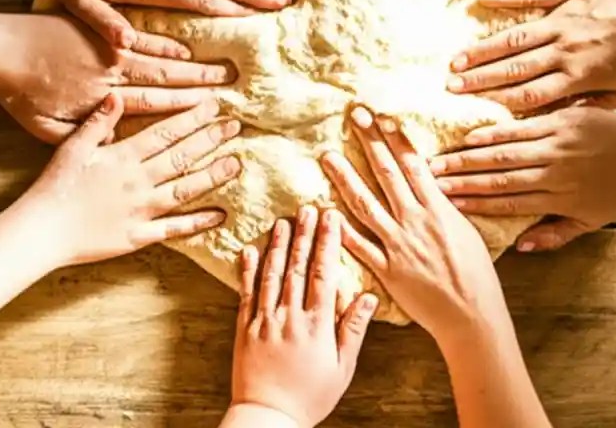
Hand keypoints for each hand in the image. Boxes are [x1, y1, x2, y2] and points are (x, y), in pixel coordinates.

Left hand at [0, 13, 233, 142]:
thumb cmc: (19, 95)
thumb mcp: (47, 128)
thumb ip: (84, 137)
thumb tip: (115, 144)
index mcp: (101, 103)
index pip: (152, 108)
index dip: (183, 113)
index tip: (210, 115)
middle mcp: (112, 77)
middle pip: (165, 84)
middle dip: (201, 88)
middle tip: (231, 90)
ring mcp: (108, 52)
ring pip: (159, 62)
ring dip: (192, 68)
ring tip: (220, 70)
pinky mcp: (100, 30)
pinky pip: (140, 38)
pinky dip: (165, 45)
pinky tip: (186, 50)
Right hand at [14, 94, 239, 265]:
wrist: (41, 231)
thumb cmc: (54, 186)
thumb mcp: (73, 147)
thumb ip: (98, 121)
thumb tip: (118, 95)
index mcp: (123, 157)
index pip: (166, 132)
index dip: (192, 117)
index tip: (214, 105)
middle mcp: (138, 181)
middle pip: (182, 156)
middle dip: (210, 139)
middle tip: (235, 127)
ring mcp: (141, 210)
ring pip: (186, 190)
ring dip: (213, 175)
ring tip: (236, 163)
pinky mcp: (139, 236)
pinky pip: (174, 229)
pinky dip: (198, 222)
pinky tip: (220, 214)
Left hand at [228, 207, 377, 427]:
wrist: (269, 417)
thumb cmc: (311, 396)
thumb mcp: (342, 367)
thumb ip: (353, 329)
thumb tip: (370, 296)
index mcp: (317, 325)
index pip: (323, 274)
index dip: (327, 243)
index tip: (331, 218)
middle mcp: (289, 317)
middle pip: (297, 268)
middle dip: (304, 235)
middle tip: (308, 208)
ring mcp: (264, 321)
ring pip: (272, 275)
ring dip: (278, 246)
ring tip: (283, 220)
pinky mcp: (244, 329)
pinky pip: (246, 294)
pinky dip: (248, 271)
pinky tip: (249, 250)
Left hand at [320, 106, 508, 340]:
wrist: (472, 315)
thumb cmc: (476, 273)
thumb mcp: (466, 230)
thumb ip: (444, 205)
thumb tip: (432, 182)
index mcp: (438, 209)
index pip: (413, 164)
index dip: (395, 138)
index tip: (381, 116)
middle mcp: (416, 221)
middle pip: (387, 174)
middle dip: (369, 143)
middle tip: (353, 117)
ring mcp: (398, 245)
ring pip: (365, 204)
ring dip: (344, 178)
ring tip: (328, 156)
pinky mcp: (387, 270)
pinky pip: (358, 245)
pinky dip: (339, 228)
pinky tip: (323, 210)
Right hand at [431, 107, 615, 251]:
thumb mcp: (591, 222)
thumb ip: (554, 235)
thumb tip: (520, 247)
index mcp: (558, 199)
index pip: (508, 203)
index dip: (475, 203)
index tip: (445, 204)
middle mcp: (554, 173)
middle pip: (499, 177)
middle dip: (461, 180)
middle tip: (428, 181)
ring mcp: (558, 145)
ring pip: (506, 152)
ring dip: (469, 157)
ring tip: (439, 158)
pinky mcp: (566, 121)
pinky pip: (525, 126)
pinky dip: (498, 131)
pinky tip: (472, 135)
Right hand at [448, 0, 615, 112]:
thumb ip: (593, 105)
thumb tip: (560, 118)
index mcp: (579, 76)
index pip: (528, 95)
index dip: (496, 103)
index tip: (469, 110)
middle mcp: (566, 48)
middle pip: (513, 67)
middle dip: (479, 78)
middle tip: (449, 85)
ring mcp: (567, 18)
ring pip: (517, 35)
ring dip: (484, 47)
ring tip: (457, 56)